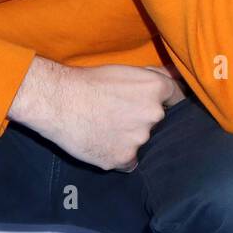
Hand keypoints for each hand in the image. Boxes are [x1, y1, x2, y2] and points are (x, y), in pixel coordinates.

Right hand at [8, 58, 184, 170]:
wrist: (57, 101)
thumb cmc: (86, 81)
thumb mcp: (124, 70)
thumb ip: (152, 77)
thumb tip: (175, 78)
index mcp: (155, 89)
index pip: (174, 97)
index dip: (162, 101)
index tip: (149, 104)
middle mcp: (153, 114)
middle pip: (156, 122)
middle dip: (140, 120)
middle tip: (115, 114)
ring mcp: (139, 139)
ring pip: (140, 142)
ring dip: (127, 138)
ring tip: (103, 128)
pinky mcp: (123, 158)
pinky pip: (128, 161)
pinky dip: (117, 155)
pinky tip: (101, 143)